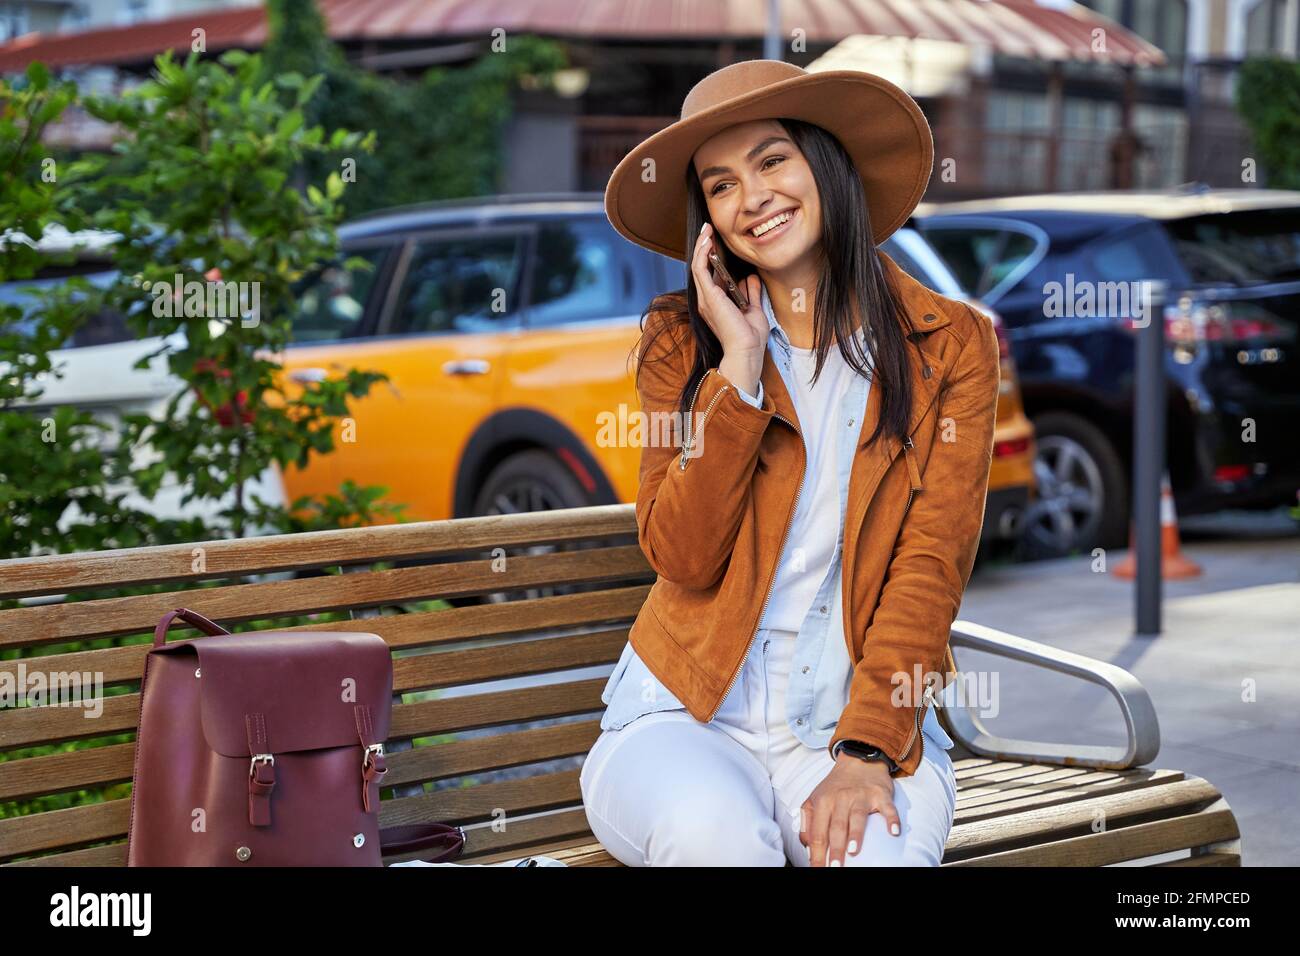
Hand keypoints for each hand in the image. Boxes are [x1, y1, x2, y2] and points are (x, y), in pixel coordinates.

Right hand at [690, 222, 766, 356]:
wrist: (747, 352)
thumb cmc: (750, 338)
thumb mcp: (753, 310)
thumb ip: (751, 293)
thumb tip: (751, 278)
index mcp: (715, 304)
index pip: (710, 276)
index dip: (711, 258)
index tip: (717, 242)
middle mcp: (706, 300)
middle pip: (700, 267)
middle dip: (703, 247)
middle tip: (708, 230)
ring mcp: (705, 298)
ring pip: (697, 265)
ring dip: (701, 246)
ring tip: (706, 230)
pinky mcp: (708, 296)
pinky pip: (700, 269)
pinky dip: (703, 253)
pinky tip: (708, 241)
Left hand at [800, 754, 899, 866]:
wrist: (858, 761)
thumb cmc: (835, 787)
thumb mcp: (815, 800)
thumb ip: (808, 822)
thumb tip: (807, 847)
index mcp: (822, 802)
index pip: (818, 833)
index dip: (816, 854)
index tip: (816, 869)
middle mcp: (840, 798)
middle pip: (836, 827)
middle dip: (835, 849)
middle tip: (835, 867)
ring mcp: (861, 796)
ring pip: (858, 817)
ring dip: (856, 834)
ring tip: (854, 851)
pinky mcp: (880, 794)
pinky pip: (887, 808)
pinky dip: (892, 819)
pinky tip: (893, 832)